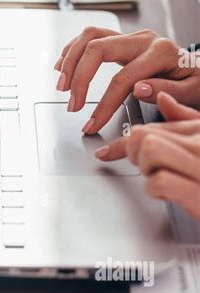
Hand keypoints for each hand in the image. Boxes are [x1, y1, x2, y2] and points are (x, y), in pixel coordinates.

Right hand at [54, 27, 199, 133]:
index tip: (92, 124)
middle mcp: (144, 39)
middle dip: (79, 78)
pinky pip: (92, 36)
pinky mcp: (123, 39)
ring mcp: (132, 37)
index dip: (104, 104)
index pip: (122, 78)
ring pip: (91, 37)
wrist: (198, 69)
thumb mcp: (191, 92)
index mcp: (161, 52)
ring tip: (62, 85)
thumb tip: (138, 88)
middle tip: (72, 105)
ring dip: (71, 60)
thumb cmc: (195, 82)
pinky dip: (74, 49)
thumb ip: (166, 91)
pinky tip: (63, 65)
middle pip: (99, 49)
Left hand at [95, 93, 199, 219]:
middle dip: (133, 154)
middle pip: (144, 135)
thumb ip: (186, 121)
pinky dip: (154, 189)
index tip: (106, 153)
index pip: (151, 126)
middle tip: (144, 168)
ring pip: (150, 150)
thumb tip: (162, 98)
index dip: (123, 142)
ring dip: (145, 169)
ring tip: (159, 178)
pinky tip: (166, 194)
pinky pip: (160, 181)